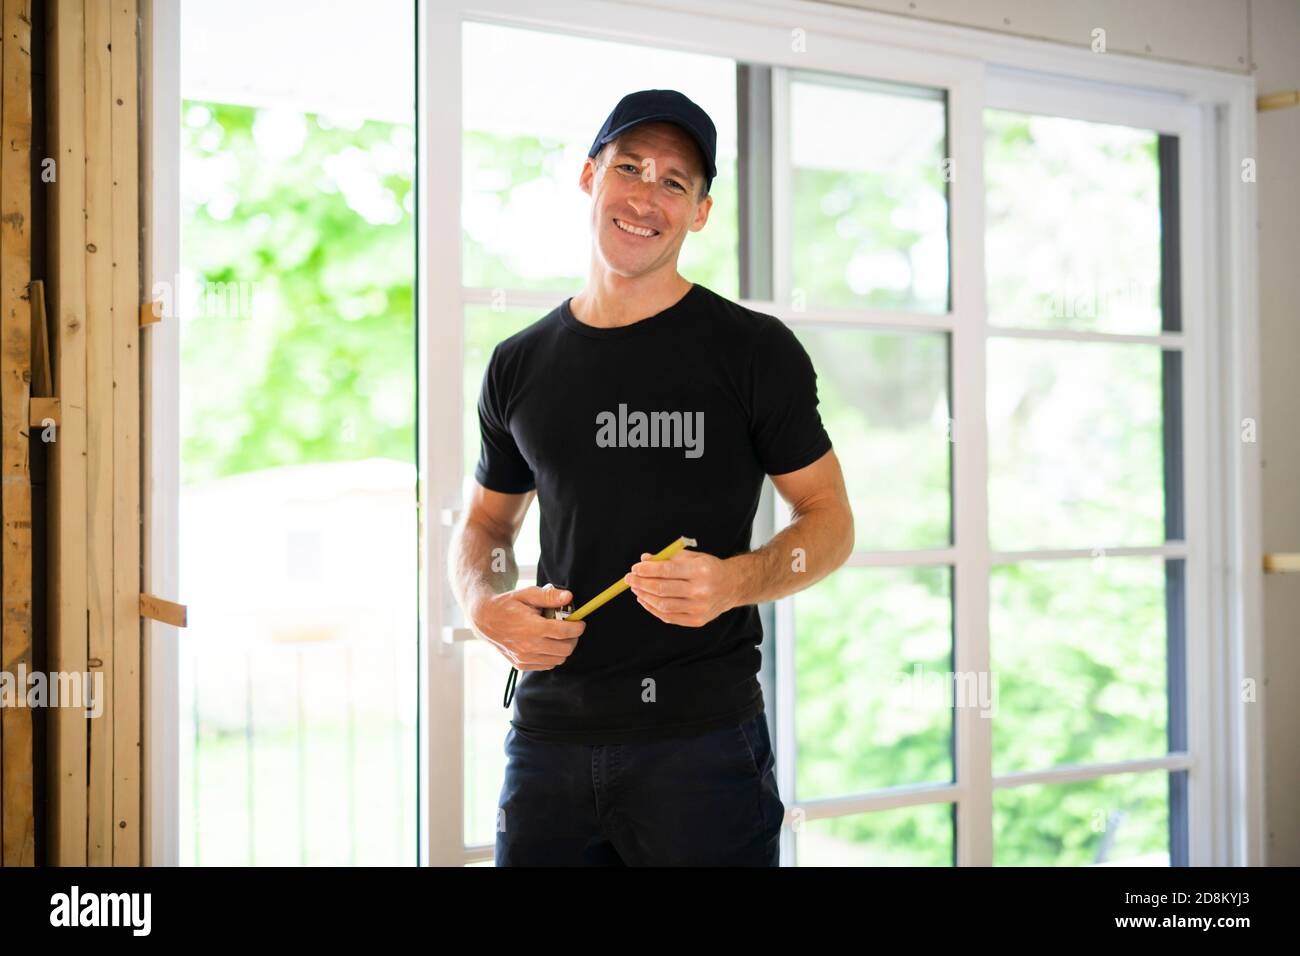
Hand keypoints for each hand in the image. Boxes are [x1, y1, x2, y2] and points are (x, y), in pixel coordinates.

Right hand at [468, 585, 585, 670]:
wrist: (485, 619)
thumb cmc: (507, 605)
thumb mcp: (527, 594)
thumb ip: (549, 596)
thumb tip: (569, 597)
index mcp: (532, 628)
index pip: (564, 632)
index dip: (577, 627)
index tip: (580, 622)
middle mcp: (528, 646)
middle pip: (565, 649)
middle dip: (573, 638)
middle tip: (571, 628)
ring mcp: (524, 658)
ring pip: (558, 659)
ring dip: (563, 648)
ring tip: (559, 635)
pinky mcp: (521, 665)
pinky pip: (547, 665)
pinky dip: (552, 656)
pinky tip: (548, 643)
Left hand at [624, 548, 736, 627]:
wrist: (732, 586)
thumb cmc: (709, 569)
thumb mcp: (692, 557)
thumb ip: (668, 557)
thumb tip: (644, 560)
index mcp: (700, 571)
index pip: (667, 570)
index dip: (647, 570)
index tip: (635, 568)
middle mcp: (701, 590)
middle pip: (663, 589)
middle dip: (641, 583)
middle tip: (630, 579)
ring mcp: (699, 608)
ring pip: (663, 605)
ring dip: (645, 596)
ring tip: (636, 589)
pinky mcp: (697, 620)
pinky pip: (669, 616)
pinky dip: (653, 608)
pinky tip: (645, 600)